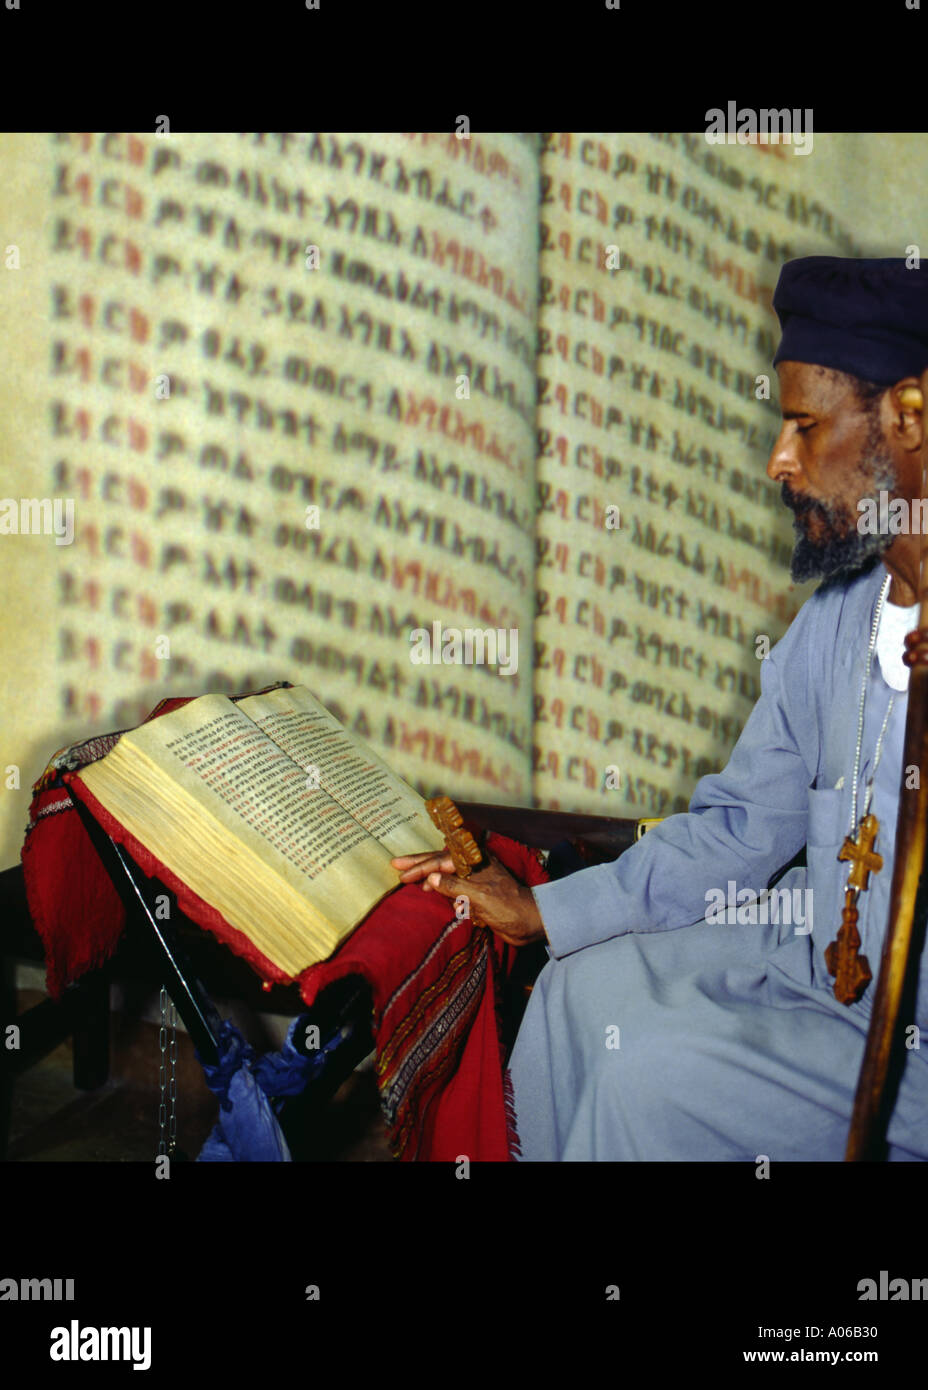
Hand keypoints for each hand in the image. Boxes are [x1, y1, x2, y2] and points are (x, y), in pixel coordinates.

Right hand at [390, 849, 547, 947]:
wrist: (531, 922)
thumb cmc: (508, 907)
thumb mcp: (479, 896)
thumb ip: (454, 886)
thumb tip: (431, 879)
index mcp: (474, 862)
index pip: (441, 861)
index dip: (420, 867)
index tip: (401, 874)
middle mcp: (473, 867)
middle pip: (440, 862)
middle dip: (418, 864)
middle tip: (396, 864)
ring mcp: (474, 880)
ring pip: (445, 874)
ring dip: (427, 875)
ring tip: (407, 877)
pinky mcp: (477, 894)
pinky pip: (452, 887)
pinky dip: (439, 887)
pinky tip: (428, 889)